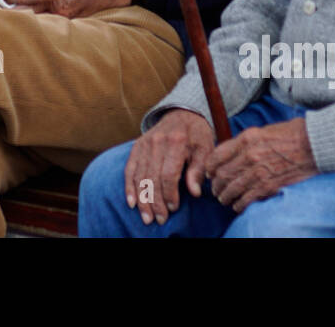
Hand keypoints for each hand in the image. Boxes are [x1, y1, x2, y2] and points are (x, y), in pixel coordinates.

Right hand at [124, 109, 216, 224]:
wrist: (182, 113)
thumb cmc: (196, 134)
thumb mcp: (205, 148)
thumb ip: (199, 170)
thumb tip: (195, 192)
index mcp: (176, 142)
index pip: (168, 174)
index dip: (169, 194)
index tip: (173, 208)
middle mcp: (157, 142)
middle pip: (152, 178)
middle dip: (154, 202)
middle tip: (158, 219)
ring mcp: (144, 144)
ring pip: (139, 176)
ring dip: (142, 199)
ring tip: (146, 216)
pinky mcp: (136, 146)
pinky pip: (129, 169)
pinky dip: (129, 187)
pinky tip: (131, 202)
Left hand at [206, 118, 316, 211]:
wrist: (313, 144)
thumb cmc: (290, 135)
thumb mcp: (261, 131)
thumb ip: (243, 142)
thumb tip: (229, 154)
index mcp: (246, 139)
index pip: (217, 156)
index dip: (210, 167)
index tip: (209, 172)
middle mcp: (249, 156)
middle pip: (222, 175)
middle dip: (216, 185)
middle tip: (216, 189)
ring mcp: (258, 172)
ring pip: (232, 189)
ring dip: (225, 196)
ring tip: (224, 199)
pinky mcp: (269, 186)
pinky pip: (247, 199)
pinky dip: (239, 204)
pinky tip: (238, 205)